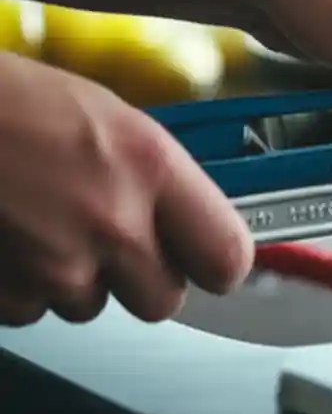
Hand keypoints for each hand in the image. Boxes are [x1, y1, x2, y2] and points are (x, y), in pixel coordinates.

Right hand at [0, 52, 251, 325]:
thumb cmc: (8, 102)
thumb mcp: (109, 118)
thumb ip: (159, 178)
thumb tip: (195, 222)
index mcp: (150, 166)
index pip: (227, 256)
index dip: (216, 264)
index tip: (206, 259)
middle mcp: (112, 222)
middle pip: (163, 301)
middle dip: (140, 280)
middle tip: (110, 241)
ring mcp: (55, 265)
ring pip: (89, 306)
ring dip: (70, 278)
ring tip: (40, 221)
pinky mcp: (5, 292)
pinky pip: (30, 312)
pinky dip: (19, 285)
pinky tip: (7, 237)